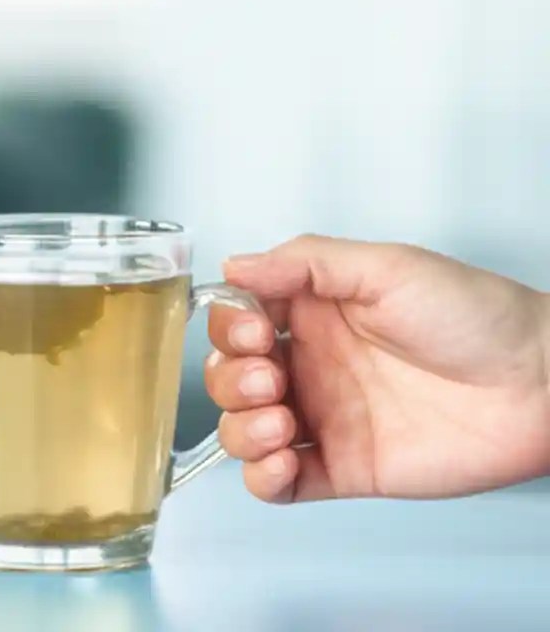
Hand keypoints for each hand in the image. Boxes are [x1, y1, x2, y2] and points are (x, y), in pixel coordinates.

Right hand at [205, 235, 549, 501]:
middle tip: (270, 378)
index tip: (256, 331)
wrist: (540, 383)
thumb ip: (305, 262)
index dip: (231, 329)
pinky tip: (282, 461)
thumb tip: (235, 267)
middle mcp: (313, 367)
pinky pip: (278, 485)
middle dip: (231, 381)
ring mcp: (325, 420)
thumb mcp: (386, 267)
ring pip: (243, 432)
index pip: (238, 322)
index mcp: (315, 315)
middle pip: (229, 378)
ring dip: (242, 429)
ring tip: (280, 421)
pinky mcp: (343, 468)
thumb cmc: (478, 317)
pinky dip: (262, 478)